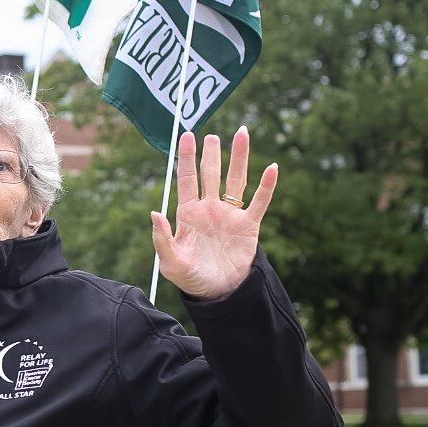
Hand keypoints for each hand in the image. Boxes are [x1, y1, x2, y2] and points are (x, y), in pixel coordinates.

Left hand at [152, 127, 277, 300]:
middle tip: (213, 135)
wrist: (218, 292)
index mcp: (188, 213)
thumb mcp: (171, 261)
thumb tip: (154, 213)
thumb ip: (162, 238)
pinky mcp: (249, 225)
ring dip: (240, 158)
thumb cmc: (191, 277)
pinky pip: (260, 201)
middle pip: (211, 174)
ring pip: (237, 180)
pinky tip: (273, 167)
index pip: (187, 179)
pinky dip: (267, 185)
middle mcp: (210, 208)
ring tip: (242, 134)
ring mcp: (230, 215)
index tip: (188, 136)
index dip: (187, 158)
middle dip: (212, 154)